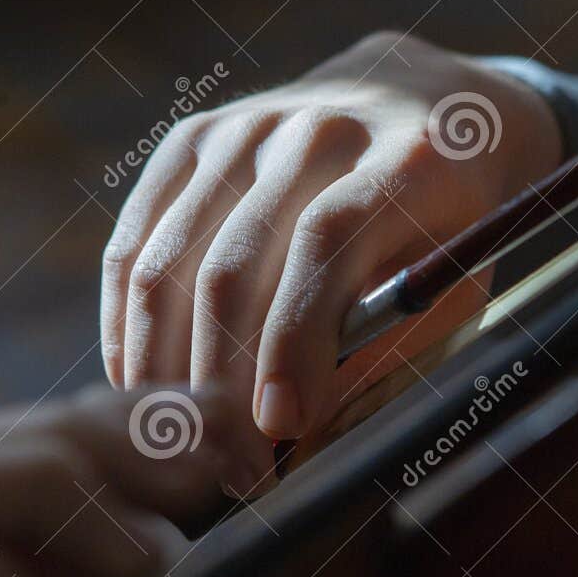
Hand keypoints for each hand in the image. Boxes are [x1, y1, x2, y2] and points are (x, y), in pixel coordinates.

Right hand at [101, 31, 560, 443]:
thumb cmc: (444, 226)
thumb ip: (386, 355)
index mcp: (406, 157)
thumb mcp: (451, 287)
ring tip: (185, 445)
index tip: (277, 430)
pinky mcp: (191, 141)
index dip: (292, 341)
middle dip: (222, 383)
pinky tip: (139, 386)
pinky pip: (132, 244)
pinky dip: (126, 325)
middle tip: (231, 471)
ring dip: (164, 368)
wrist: (420, 104)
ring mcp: (244, 127)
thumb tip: (296, 445)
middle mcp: (316, 128)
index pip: (326, 244)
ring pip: (166, 262)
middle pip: (232, 264)